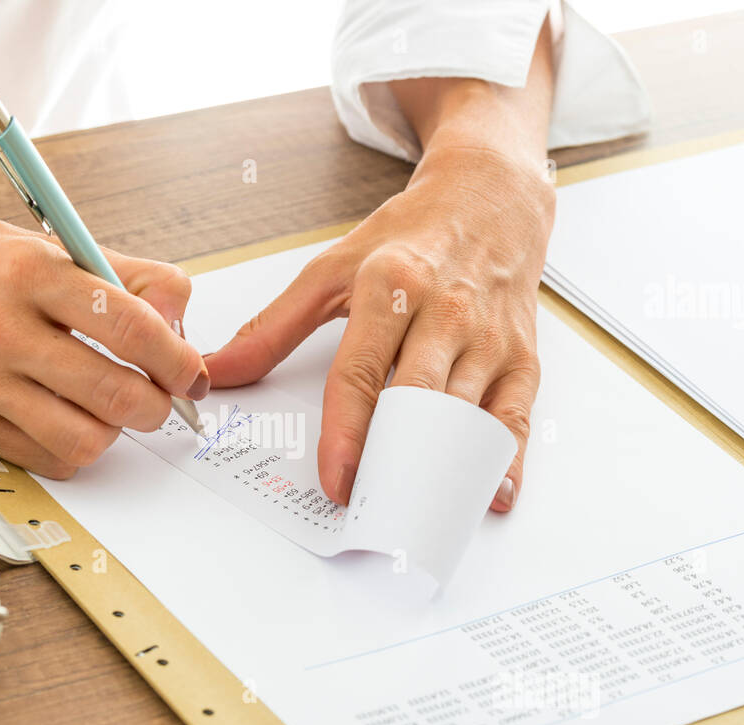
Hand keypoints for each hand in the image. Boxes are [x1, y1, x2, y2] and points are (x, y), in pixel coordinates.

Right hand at [0, 216, 206, 477]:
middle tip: (160, 393)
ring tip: (112, 404)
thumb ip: (132, 277)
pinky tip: (74, 417)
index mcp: (30, 273)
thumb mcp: (56, 246)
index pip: (127, 326)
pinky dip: (79, 447)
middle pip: (114, 394)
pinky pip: (51, 460)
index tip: (190, 371)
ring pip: (85, 439)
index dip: (176, 358)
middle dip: (157, 403)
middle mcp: (0, 329)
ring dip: (117, 430)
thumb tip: (182, 322)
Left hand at [203, 144, 553, 507]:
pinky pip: (513, 418)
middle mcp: (446, 311)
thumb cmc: (411, 236)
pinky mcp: (522, 355)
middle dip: (390, 461)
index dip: (345, 434)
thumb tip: (220, 370)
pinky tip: (487, 494)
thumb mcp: (331, 269)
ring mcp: (489, 336)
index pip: (361, 374)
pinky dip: (503, 461)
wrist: (489, 197)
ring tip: (411, 508)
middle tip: (368, 506)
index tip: (336, 480)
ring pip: (463, 418)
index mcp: (393, 286)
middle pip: (415, 403)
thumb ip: (272, 328)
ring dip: (438, 471)